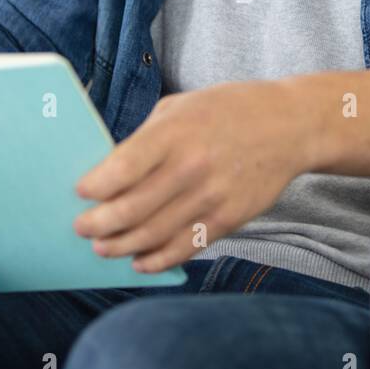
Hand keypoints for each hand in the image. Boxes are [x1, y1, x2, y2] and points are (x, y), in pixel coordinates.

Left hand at [72, 79, 305, 272]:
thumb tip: (107, 174)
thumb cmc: (226, 111)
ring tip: (102, 248)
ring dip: (121, 247)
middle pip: (132, 209)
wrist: (290, 126)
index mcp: (174, 133)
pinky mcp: (229, 219)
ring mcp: (211, 196)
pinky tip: (139, 261)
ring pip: (154, 235)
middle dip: (98, 224)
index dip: (95, 187)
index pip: (122, 167)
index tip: (79, 193)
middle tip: (81, 228)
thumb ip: (145, 139)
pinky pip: (185, 247)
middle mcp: (192, 166)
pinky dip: (157, 260)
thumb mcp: (180, 107)